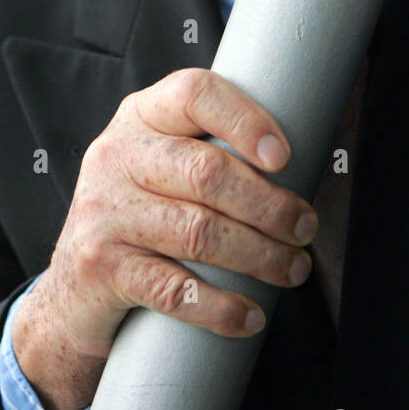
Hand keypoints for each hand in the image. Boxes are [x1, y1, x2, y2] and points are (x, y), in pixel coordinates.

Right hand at [12, 67, 317, 409]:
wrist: (73, 287)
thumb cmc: (147, 213)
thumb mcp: (170, 163)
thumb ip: (229, 144)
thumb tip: (335, 116)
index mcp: (142, 115)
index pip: (195, 94)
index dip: (246, 120)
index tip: (286, 156)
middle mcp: (117, 155)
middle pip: (206, 172)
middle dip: (270, 205)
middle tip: (305, 227)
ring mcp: (104, 211)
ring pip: (198, 231)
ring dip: (259, 256)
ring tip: (292, 269)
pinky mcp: (102, 267)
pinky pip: (175, 289)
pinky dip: (222, 307)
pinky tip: (250, 315)